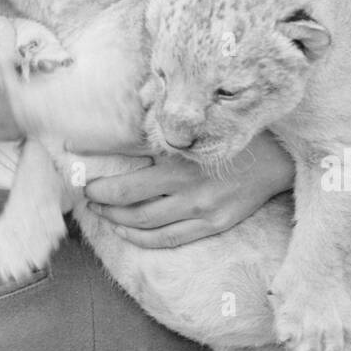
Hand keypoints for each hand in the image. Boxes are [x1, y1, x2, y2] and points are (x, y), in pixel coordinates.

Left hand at [82, 133, 295, 247]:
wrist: (278, 159)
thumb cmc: (234, 134)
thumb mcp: (197, 124)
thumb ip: (161, 123)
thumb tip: (126, 112)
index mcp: (182, 154)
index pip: (127, 157)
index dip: (97, 157)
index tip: (71, 154)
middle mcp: (189, 184)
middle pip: (130, 197)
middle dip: (101, 195)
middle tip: (86, 192)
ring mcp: (201, 208)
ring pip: (145, 222)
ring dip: (116, 218)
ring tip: (101, 211)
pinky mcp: (213, 224)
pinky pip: (169, 239)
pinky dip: (142, 238)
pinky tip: (126, 232)